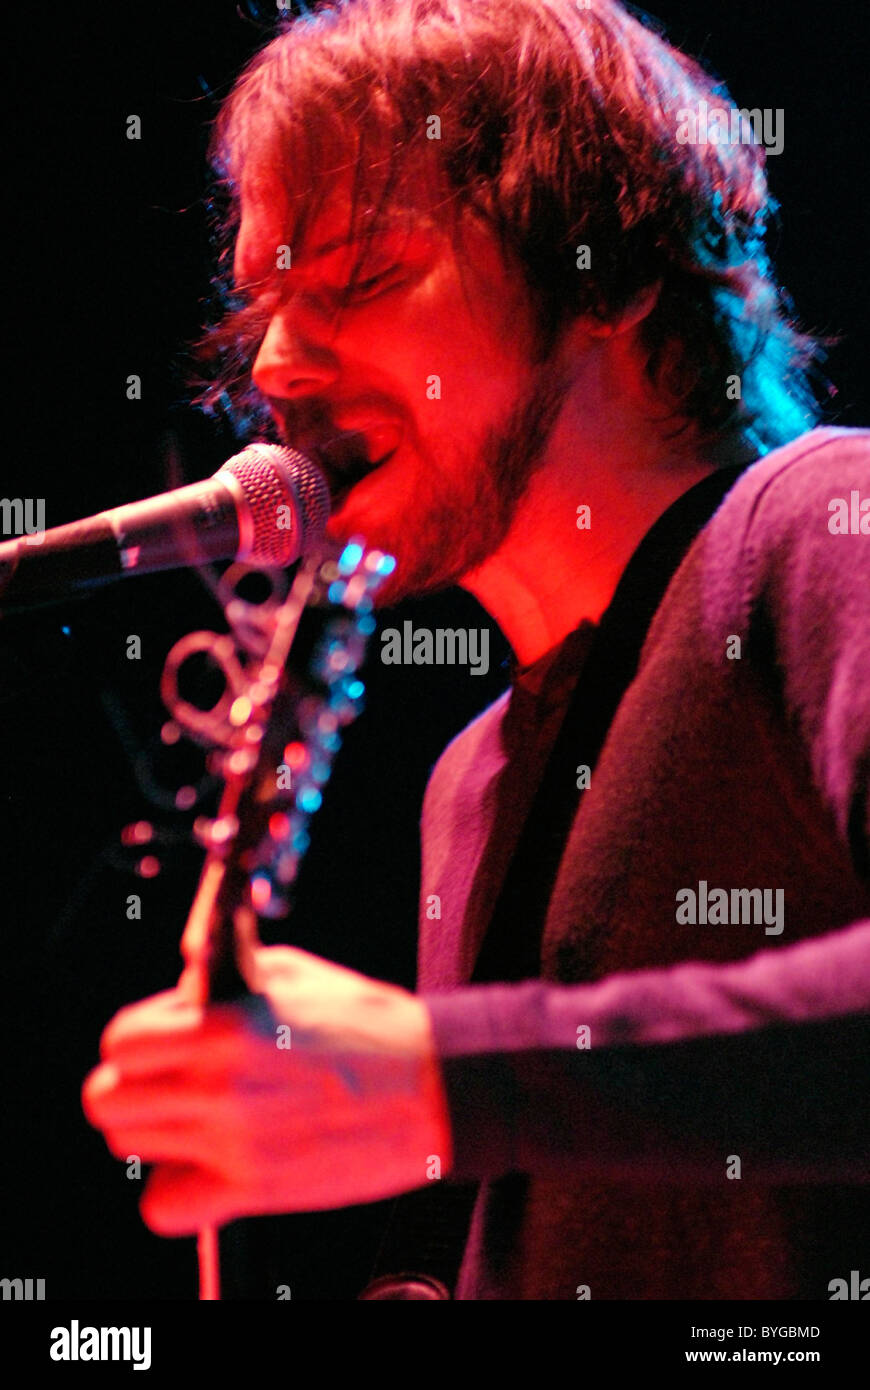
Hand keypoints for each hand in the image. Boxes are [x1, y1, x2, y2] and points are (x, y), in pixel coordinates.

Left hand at [81, 946, 452, 1234]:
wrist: (436, 1086)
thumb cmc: (371, 1024)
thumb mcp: (294, 974)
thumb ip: (224, 981)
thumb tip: (178, 996)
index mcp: (226, 1025)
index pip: (122, 1040)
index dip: (135, 1039)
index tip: (159, 1041)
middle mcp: (220, 1086)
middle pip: (106, 1099)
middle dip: (129, 1085)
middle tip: (166, 1081)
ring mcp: (233, 1143)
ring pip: (130, 1147)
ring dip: (153, 1131)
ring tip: (194, 1118)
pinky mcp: (254, 1190)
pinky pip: (162, 1206)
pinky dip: (176, 1190)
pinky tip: (208, 1165)